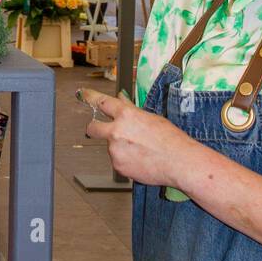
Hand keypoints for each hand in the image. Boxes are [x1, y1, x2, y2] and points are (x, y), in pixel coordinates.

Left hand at [78, 87, 192, 187]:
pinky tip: (142, 159)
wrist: (179, 163)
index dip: (90, 97)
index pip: (101, 102)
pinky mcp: (118, 166)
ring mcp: (115, 151)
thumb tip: (121, 100)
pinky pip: (118, 161)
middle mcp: (116, 132)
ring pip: (111, 147)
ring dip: (120, 147)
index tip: (82, 94)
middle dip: (93, 127)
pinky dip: (126, 161)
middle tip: (98, 128)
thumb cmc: (171, 140)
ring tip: (142, 150)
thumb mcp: (151, 118)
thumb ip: (131, 110)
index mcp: (126, 115)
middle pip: (92, 128)